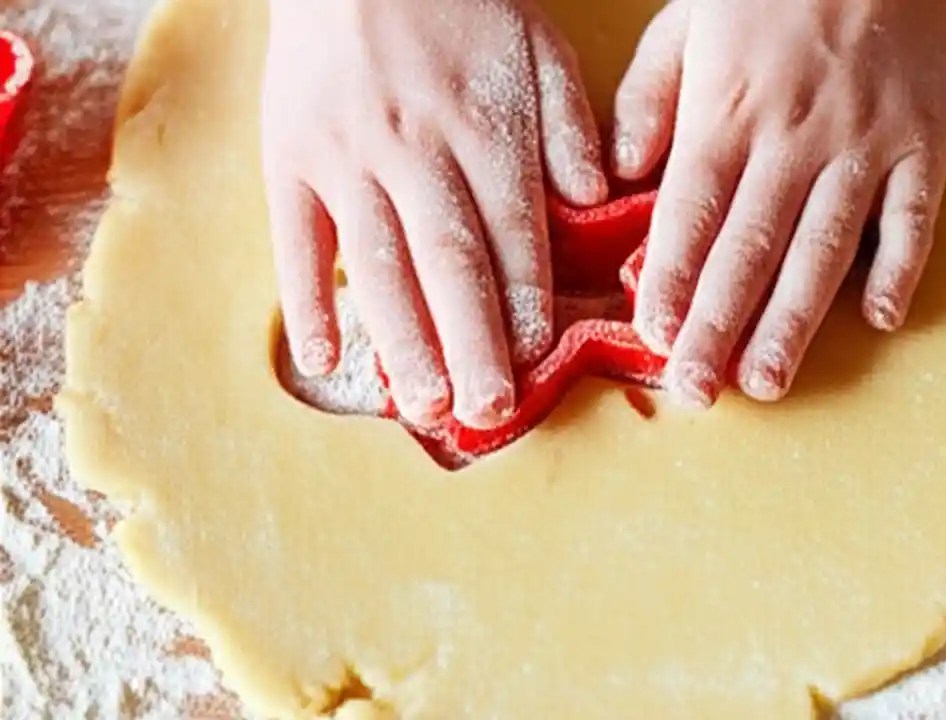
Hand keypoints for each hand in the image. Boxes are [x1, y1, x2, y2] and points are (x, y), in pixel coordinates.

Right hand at [262, 0, 606, 428]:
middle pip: (450, 264)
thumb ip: (569, 127)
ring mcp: (347, 160)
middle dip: (474, 345)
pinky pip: (295, 241)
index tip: (537, 365)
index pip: (514, 236)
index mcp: (488, 130)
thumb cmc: (458, 7)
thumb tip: (597, 201)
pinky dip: (307, 300)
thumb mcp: (536, 47)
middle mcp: (418, 153)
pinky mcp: (288, 160)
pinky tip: (323, 357)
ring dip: (402, 341)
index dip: (527, 306)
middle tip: (489, 412)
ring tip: (423, 405)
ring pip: (378, 265)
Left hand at [613, 0, 945, 406]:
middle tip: (698, 390)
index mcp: (728, 111)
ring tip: (768, 382)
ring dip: (794, 321)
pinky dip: (899, 268)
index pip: (691, 214)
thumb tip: (618, 175)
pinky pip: (914, 215)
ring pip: (823, 246)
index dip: (671, 280)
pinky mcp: (927, 139)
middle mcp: (793, 137)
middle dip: (719, 325)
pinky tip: (879, 320)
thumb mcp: (686, 21)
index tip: (652, 337)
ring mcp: (865, 142)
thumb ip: (650, 99)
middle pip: (748, 247)